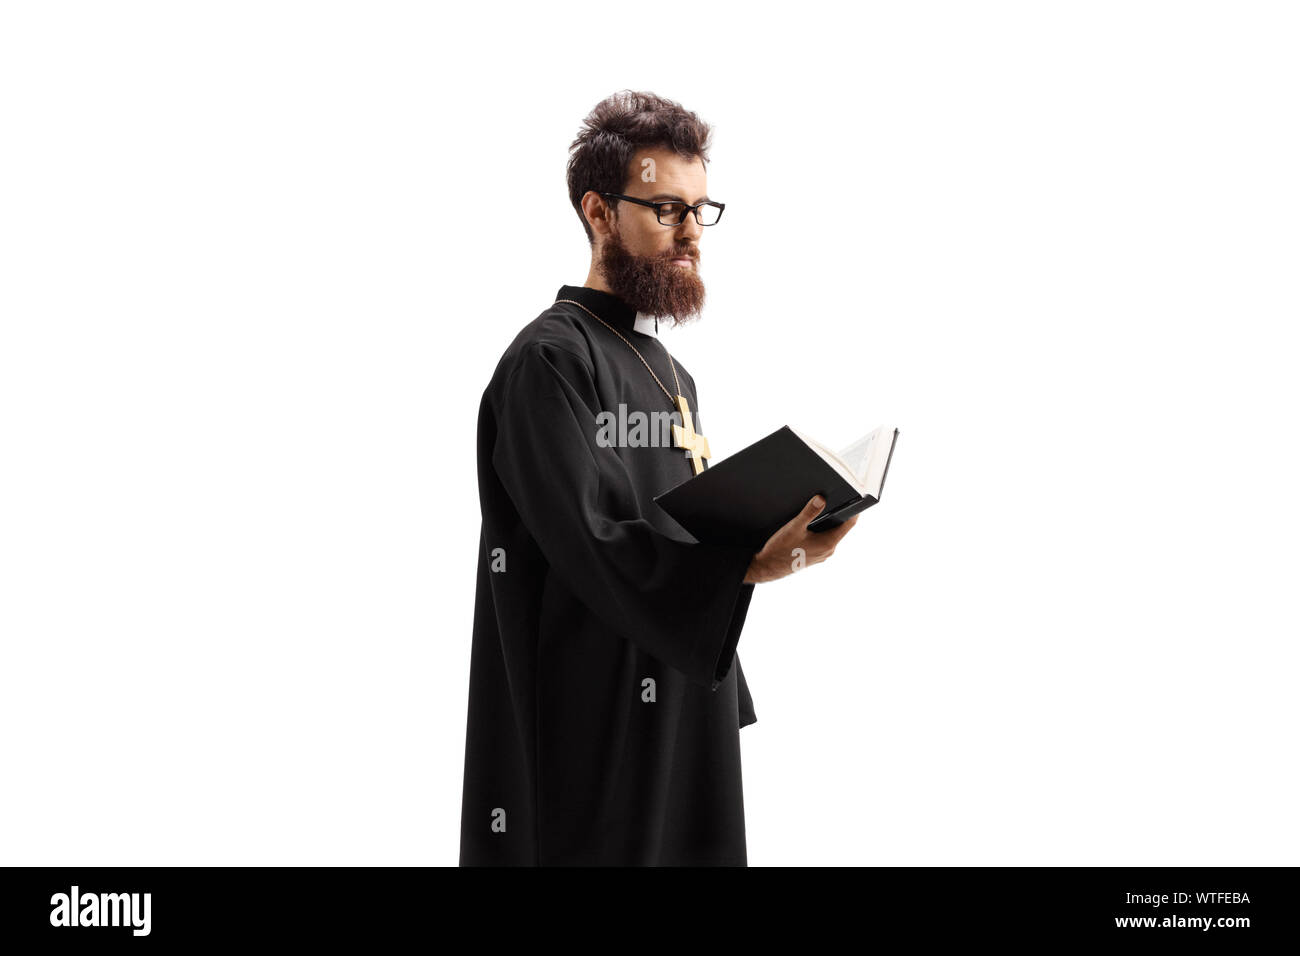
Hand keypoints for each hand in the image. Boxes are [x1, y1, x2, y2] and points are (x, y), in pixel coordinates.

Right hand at [742, 495, 859, 584]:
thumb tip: (821, 499)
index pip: (849, 524)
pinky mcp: (814, 557)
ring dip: (827, 524)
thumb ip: (809, 512)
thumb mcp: (795, 527)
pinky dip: (820, 533)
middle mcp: (828, 551)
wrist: (767, 567)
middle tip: (832, 501)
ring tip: (819, 512)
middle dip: (837, 515)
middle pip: (840, 529)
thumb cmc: (780, 550)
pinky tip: (808, 528)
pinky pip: (823, 541)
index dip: (853, 510)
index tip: (854, 499)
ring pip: (830, 535)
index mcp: (828, 543)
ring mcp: (821, 555)